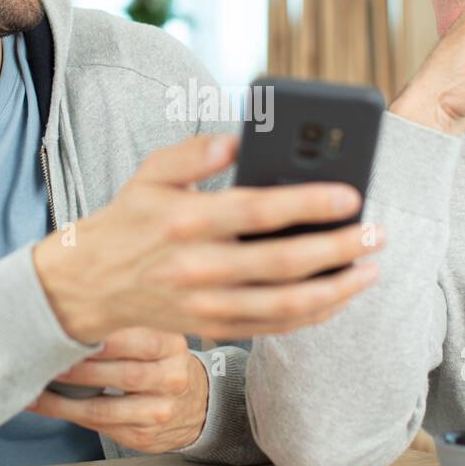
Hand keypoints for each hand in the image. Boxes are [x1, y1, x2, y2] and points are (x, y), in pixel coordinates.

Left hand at [27, 328, 208, 452]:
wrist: (198, 406)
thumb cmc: (162, 364)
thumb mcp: (158, 338)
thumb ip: (125, 328)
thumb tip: (72, 313)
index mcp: (173, 347)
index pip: (138, 340)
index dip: (101, 339)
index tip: (68, 331)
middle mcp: (172, 380)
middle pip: (122, 375)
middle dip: (78, 368)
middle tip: (45, 357)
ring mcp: (160, 412)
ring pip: (105, 408)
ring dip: (63, 399)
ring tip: (36, 384)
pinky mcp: (144, 437)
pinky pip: (99, 427)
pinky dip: (67, 414)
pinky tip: (45, 404)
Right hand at [32, 133, 383, 343]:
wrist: (88, 285)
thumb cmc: (129, 219)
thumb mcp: (150, 173)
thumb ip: (195, 152)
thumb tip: (241, 136)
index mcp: (185, 221)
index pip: (256, 212)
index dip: (307, 203)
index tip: (350, 195)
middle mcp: (196, 267)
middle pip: (281, 263)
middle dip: (337, 249)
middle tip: (376, 233)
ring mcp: (206, 305)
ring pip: (283, 304)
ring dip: (335, 289)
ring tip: (369, 268)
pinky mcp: (212, 329)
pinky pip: (272, 327)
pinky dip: (311, 314)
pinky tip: (338, 295)